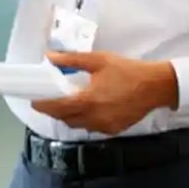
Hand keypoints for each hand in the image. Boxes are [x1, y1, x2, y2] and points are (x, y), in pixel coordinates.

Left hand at [30, 51, 179, 135]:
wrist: (155, 86)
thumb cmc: (126, 70)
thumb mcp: (98, 60)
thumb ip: (71, 60)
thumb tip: (49, 57)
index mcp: (88, 101)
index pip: (58, 107)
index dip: (43, 105)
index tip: (33, 101)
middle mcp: (94, 118)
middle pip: (66, 119)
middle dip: (54, 111)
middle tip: (48, 100)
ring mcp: (104, 126)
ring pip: (78, 125)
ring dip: (69, 116)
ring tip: (65, 103)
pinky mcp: (114, 130)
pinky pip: (92, 128)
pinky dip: (84, 120)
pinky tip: (86, 109)